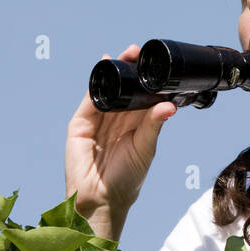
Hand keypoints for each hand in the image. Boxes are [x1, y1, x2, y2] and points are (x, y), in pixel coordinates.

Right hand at [65, 43, 176, 222]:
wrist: (102, 199)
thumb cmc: (127, 179)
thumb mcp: (145, 148)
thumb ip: (153, 125)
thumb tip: (169, 105)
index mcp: (134, 125)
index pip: (141, 97)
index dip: (147, 80)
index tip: (156, 64)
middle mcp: (116, 120)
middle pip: (124, 89)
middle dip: (131, 69)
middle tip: (138, 51)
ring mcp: (97, 120)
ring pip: (108, 90)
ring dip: (115, 71)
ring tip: (126, 54)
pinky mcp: (80, 124)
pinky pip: (90, 99)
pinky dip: (96, 83)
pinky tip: (104, 67)